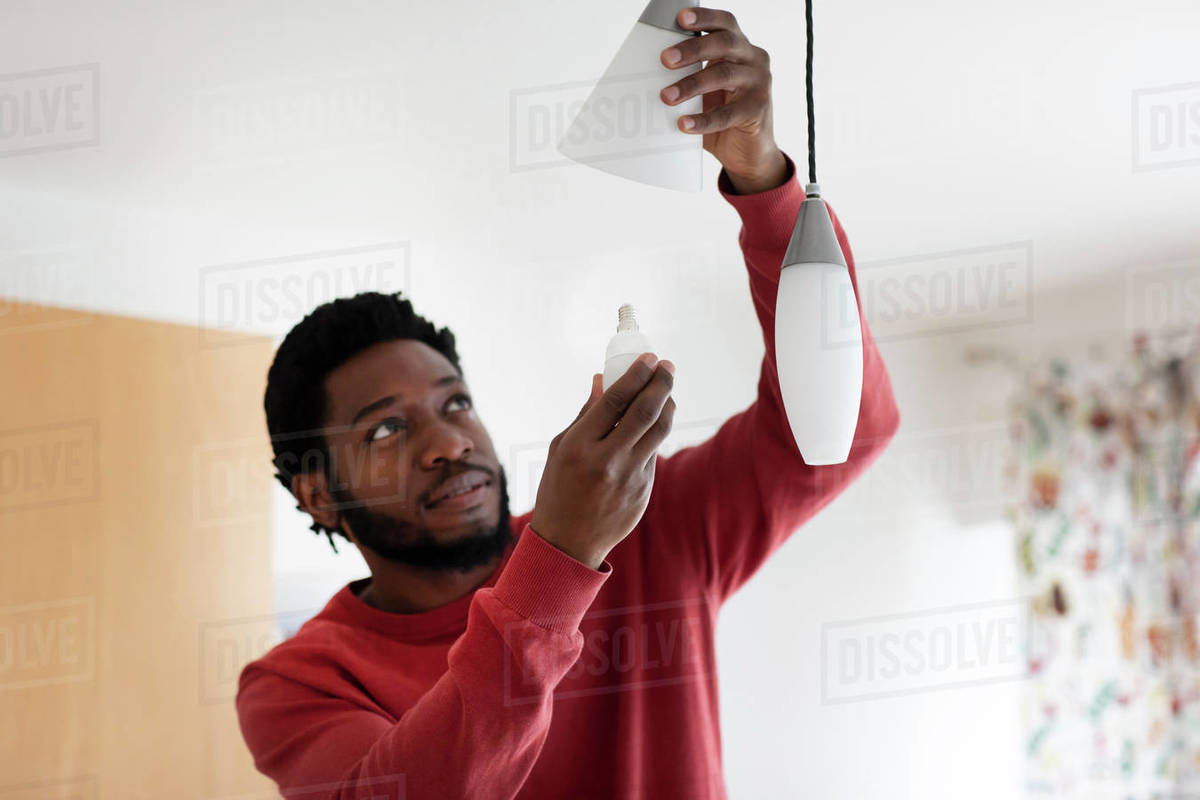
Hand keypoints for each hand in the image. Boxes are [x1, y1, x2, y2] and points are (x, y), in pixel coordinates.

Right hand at [530, 353, 675, 568]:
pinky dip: (655, 434)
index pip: (615, 401)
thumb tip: (602, 379)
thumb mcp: (560, 449)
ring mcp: (629, 478)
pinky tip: (653, 423)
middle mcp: (607, 461)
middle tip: (667, 367)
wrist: (568, 543)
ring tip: (667, 391)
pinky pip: (654, 454)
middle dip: (660, 384)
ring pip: (659, 432)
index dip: (635, 375)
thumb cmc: (558, 489)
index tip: (649, 357)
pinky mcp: (644, 491)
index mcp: (579, 446)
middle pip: (645, 412)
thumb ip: (585, 414)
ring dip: (667, 406)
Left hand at [658, 6, 788, 193]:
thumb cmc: (722, 116)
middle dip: (693, 48)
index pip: (725, 23)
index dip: (705, 17)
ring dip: (692, 84)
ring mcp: (759, 84)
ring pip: (725, 76)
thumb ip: (688, 77)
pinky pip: (728, 114)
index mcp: (739, 48)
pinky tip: (684, 124)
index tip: (680, 18)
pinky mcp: (758, 110)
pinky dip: (704, 120)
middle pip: (725, 43)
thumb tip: (643, 77)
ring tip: (667, 96)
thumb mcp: (706, 91)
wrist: (749, 152)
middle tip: (665, 59)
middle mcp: (753, 60)